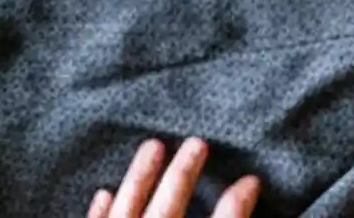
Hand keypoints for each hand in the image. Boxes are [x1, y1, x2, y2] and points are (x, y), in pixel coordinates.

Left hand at [86, 138, 259, 217]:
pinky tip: (103, 193)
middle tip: (197, 142)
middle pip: (167, 208)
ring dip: (139, 178)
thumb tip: (247, 187)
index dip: (236, 205)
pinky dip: (100, 212)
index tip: (252, 180)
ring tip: (152, 146)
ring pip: (126, 210)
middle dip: (182, 173)